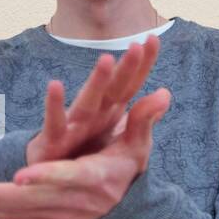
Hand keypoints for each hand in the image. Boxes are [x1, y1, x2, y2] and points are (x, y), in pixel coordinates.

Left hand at [0, 87, 171, 218]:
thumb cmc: (129, 174)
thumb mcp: (138, 148)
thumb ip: (144, 120)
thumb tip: (163, 93)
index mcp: (93, 179)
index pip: (68, 178)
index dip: (46, 177)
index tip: (21, 175)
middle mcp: (70, 200)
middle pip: (28, 201)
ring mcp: (54, 214)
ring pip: (12, 212)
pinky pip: (9, 218)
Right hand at [25, 33, 162, 166]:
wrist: (53, 179)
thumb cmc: (88, 156)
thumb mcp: (126, 146)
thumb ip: (143, 121)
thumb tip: (165, 92)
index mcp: (111, 112)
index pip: (130, 86)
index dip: (142, 65)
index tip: (153, 39)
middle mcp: (93, 114)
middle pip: (112, 90)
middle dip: (125, 69)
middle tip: (136, 46)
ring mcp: (73, 125)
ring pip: (87, 101)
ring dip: (96, 81)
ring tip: (107, 60)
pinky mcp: (53, 141)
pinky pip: (55, 123)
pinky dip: (54, 105)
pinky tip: (55, 85)